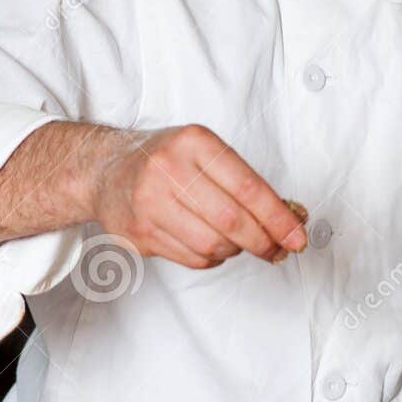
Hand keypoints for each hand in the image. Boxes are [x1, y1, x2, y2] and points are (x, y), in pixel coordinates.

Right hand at [87, 124, 307, 269]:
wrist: (104, 170)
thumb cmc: (165, 160)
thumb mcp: (203, 150)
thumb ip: (243, 181)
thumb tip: (288, 220)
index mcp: (193, 142)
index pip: (249, 188)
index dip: (279, 219)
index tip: (297, 236)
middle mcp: (168, 170)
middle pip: (231, 222)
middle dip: (263, 242)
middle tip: (277, 249)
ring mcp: (149, 203)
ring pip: (212, 246)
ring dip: (234, 250)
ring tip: (235, 240)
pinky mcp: (138, 233)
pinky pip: (192, 259)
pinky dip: (211, 257)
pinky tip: (209, 243)